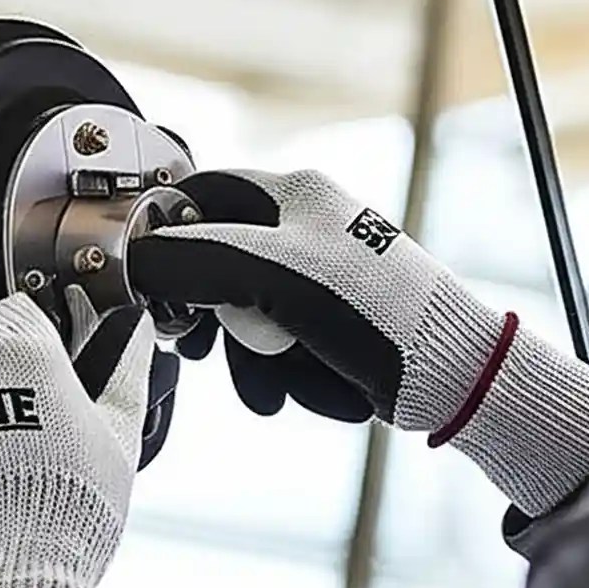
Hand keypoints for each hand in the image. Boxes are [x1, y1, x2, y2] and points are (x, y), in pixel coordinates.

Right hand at [130, 169, 588, 515]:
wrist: (452, 374)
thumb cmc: (375, 312)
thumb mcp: (272, 276)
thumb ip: (197, 261)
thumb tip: (136, 260)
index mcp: (292, 196)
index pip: (204, 194)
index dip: (168, 232)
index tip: (149, 277)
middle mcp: (304, 230)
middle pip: (219, 265)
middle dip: (213, 318)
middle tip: (195, 346)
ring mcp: (320, 278)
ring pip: (248, 315)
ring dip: (253, 360)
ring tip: (270, 391)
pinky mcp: (332, 324)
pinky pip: (281, 346)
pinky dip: (284, 373)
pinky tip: (302, 392)